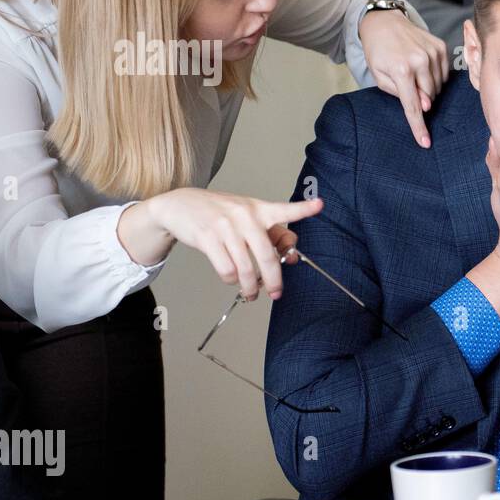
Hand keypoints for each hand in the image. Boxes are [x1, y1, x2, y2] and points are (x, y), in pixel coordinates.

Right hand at [125, 188, 321, 300]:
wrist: (180, 205)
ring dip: (250, 286)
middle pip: (267, 256)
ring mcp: (225, 226)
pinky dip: (230, 279)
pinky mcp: (207, 237)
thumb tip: (293, 257)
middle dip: (274, 280)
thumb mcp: (248, 215)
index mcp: (259, 209)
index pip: (284, 210)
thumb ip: (272, 234)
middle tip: (276, 293)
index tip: (320, 205)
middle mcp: (245, 216)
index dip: (303, 209)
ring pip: (246, 268)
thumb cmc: (221, 213)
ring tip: (251, 293)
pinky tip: (231, 278)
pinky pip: (226, 269)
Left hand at [359, 8, 448, 148]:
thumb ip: (398, 93)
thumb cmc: (378, 51)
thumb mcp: (379, 75)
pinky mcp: (440, 46)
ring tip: (413, 74)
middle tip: (408, 86)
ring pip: (438, 86)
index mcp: (401, 70)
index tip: (425, 142)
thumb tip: (426, 104)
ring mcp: (432, 53)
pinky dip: (435, 75)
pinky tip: (423, 67)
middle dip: (421, 98)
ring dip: (428, 87)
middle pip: (429, 97)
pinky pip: (444, 73)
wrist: (384, 22)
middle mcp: (420, 61)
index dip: (419, 127)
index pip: (413, 106)